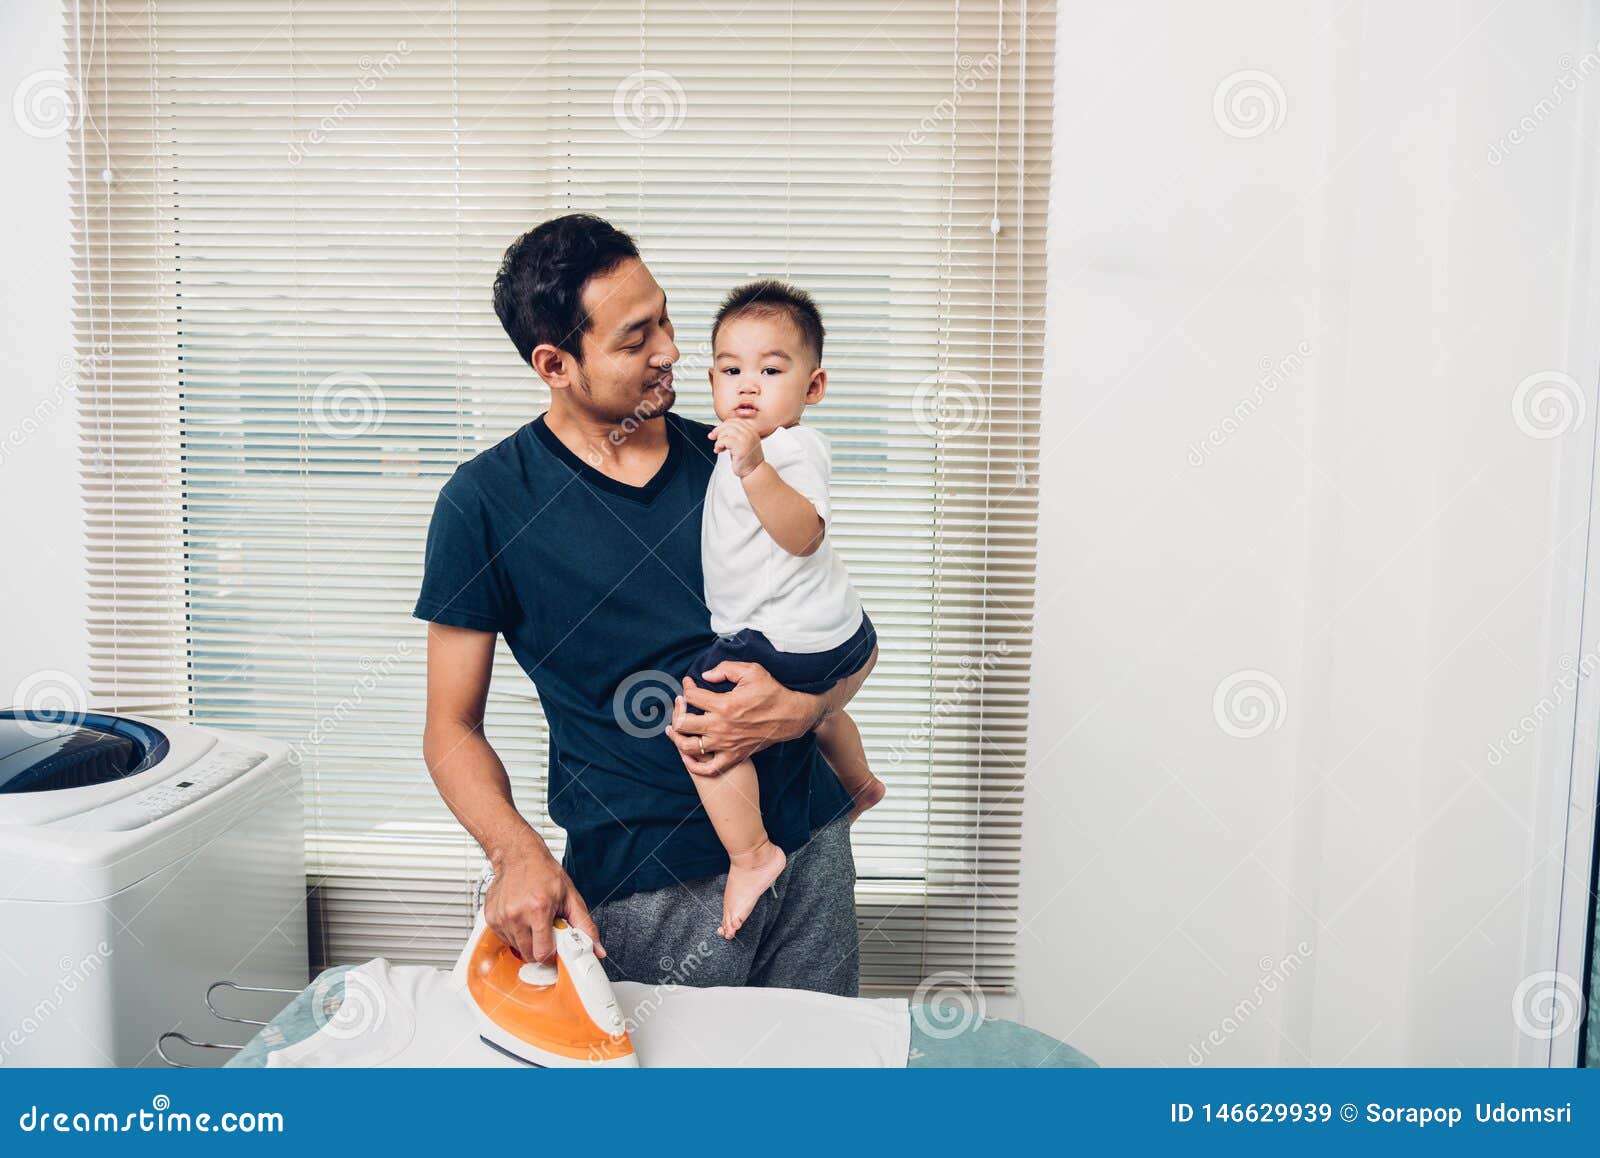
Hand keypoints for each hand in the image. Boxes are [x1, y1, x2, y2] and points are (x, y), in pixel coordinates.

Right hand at [483, 838, 604, 964]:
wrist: (518, 855)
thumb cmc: (543, 872)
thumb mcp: (570, 896)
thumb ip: (585, 925)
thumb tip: (596, 948)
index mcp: (538, 909)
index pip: (543, 953)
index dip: (553, 956)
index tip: (557, 951)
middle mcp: (517, 915)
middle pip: (529, 954)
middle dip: (540, 949)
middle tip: (547, 932)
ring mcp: (501, 917)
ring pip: (517, 948)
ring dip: (528, 940)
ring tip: (534, 921)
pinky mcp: (491, 918)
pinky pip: (505, 938)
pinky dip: (515, 933)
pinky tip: (521, 917)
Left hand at [665, 661, 820, 776]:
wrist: (790, 716)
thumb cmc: (772, 692)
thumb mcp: (752, 671)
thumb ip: (726, 669)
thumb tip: (706, 675)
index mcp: (725, 705)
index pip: (691, 696)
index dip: (687, 687)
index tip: (689, 683)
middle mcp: (722, 727)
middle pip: (683, 723)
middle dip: (678, 711)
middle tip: (681, 704)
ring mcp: (726, 744)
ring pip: (689, 746)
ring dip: (677, 737)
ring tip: (674, 728)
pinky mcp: (733, 755)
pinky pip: (707, 768)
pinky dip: (694, 764)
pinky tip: (688, 754)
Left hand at [708, 419, 764, 478]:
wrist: (754, 472)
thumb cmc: (747, 460)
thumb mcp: (742, 443)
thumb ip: (734, 435)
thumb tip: (717, 431)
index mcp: (752, 430)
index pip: (735, 421)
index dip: (723, 425)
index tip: (716, 432)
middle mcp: (750, 433)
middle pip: (729, 424)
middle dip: (718, 430)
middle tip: (712, 437)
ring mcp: (746, 439)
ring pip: (726, 431)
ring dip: (719, 439)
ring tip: (719, 447)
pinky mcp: (740, 447)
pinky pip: (724, 440)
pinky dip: (718, 445)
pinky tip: (719, 450)